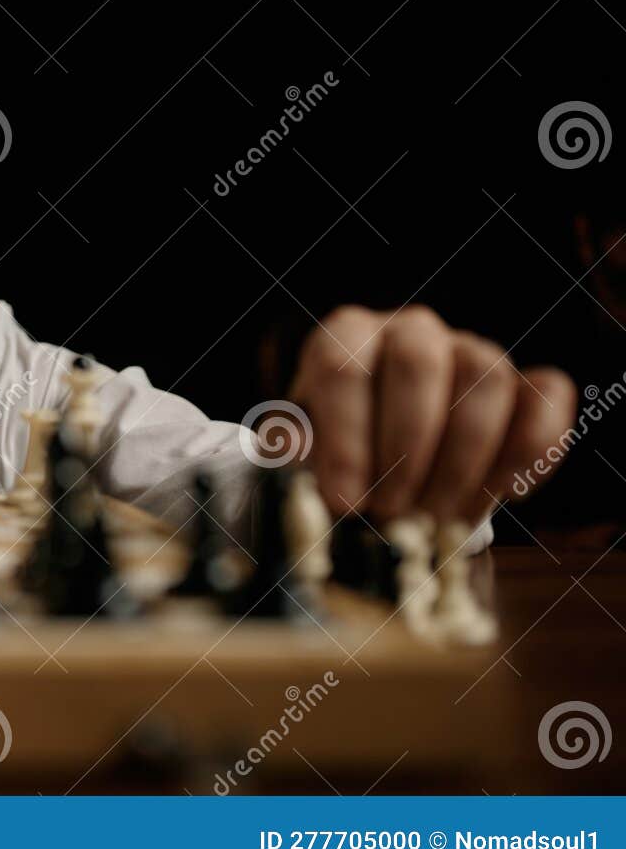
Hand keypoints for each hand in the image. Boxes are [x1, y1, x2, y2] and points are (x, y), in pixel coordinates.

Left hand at [286, 305, 576, 521]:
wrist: (389, 460)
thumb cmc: (338, 452)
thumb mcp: (305, 452)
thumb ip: (302, 456)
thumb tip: (301, 468)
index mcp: (346, 335)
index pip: (342, 367)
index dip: (344, 440)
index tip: (344, 502)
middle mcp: (411, 331)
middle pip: (417, 364)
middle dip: (406, 451)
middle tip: (392, 513)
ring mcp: (473, 349)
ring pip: (485, 379)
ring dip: (463, 461)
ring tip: (436, 518)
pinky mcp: (525, 381)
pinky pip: (548, 399)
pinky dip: (530, 453)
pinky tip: (504, 497)